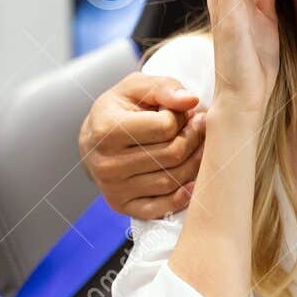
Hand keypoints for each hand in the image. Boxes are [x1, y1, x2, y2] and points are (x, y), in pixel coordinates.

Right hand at [79, 73, 204, 218]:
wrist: (96, 138)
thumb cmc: (121, 108)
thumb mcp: (138, 87)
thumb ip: (165, 88)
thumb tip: (191, 100)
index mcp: (106, 129)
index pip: (165, 127)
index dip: (181, 117)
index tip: (181, 113)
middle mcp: (106, 163)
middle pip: (172, 154)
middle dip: (194, 138)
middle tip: (200, 127)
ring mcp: (113, 188)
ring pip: (172, 180)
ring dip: (195, 162)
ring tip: (198, 146)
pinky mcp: (122, 206)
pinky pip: (161, 208)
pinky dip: (182, 196)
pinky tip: (194, 182)